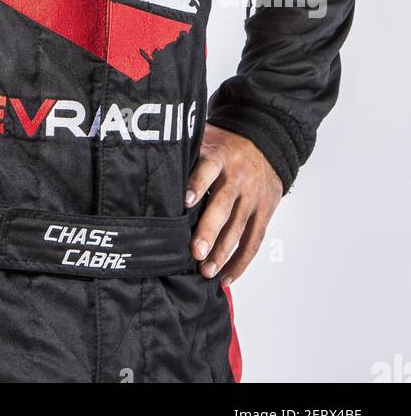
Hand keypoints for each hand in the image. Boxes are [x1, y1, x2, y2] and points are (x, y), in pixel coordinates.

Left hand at [184, 123, 282, 284]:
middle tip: (195, 251)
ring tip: (206, 271)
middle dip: (209, 231)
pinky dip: (241, 262)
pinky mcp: (264, 212)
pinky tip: (226, 277)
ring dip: (223, 253)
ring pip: (238, 228)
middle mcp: (237, 178)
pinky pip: (253, 241)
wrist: (267, 143)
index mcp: (219, 158)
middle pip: (223, 206)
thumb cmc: (226, 145)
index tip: (185, 202)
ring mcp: (253, 197)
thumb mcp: (206, 137)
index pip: (207, 170)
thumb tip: (148, 156)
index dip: (197, 185)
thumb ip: (185, 149)